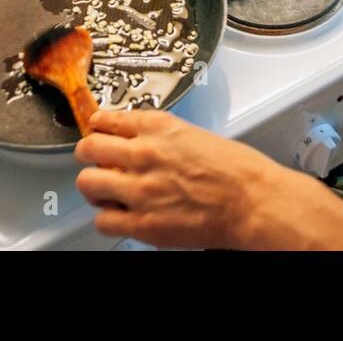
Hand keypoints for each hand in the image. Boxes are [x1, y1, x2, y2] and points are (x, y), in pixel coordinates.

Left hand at [74, 109, 340, 249]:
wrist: (254, 202)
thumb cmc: (238, 171)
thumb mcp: (196, 136)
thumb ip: (164, 139)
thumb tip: (143, 145)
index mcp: (160, 127)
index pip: (109, 119)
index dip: (98, 126)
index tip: (96, 129)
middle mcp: (144, 154)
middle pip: (88, 147)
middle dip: (88, 154)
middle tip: (94, 160)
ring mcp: (140, 189)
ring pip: (87, 183)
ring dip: (94, 187)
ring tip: (105, 190)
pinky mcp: (143, 223)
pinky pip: (103, 220)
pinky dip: (108, 219)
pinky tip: (121, 215)